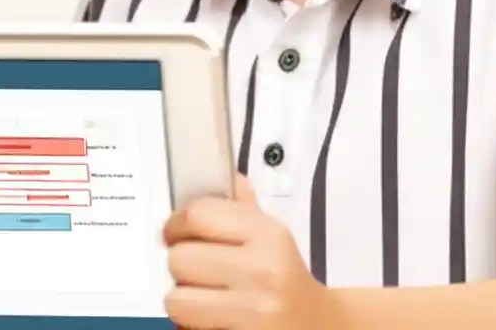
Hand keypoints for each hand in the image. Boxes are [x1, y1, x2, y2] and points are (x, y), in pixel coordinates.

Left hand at [162, 175, 335, 329]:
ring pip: (177, 299)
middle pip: (180, 258)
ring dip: (184, 300)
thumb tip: (227, 180)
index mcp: (268, 237)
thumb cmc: (290, 283)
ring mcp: (252, 312)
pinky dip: (192, 325)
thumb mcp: (275, 239)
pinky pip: (187, 328)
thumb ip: (244, 210)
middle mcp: (262, 272)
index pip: (198, 215)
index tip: (174, 231)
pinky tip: (213, 317)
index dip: (176, 223)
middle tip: (194, 269)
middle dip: (181, 264)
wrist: (322, 327)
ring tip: (203, 297)